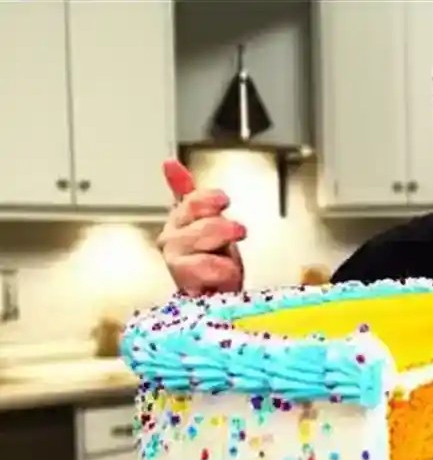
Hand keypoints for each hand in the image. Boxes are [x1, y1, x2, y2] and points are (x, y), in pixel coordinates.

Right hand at [157, 159, 245, 295]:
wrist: (216, 297)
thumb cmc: (214, 260)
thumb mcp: (210, 223)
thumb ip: (194, 196)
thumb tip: (168, 163)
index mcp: (179, 221)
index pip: (192, 200)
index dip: (211, 199)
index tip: (225, 201)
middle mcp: (171, 239)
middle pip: (203, 222)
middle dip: (225, 228)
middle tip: (238, 234)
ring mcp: (175, 262)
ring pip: (202, 242)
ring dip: (224, 251)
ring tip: (229, 262)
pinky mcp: (184, 284)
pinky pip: (204, 268)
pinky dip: (221, 270)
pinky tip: (223, 274)